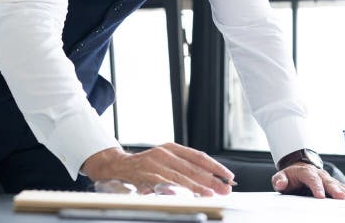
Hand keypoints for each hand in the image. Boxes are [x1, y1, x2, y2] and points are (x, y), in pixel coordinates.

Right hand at [81, 143, 234, 196]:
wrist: (115, 166)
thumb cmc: (144, 165)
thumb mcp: (164, 160)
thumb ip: (182, 167)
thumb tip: (207, 179)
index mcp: (172, 148)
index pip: (199, 157)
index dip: (215, 167)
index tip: (228, 176)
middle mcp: (165, 153)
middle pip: (193, 167)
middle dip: (212, 179)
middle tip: (226, 189)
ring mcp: (155, 164)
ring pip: (181, 176)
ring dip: (198, 187)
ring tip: (212, 194)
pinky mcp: (146, 175)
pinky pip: (165, 184)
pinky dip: (178, 190)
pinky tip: (188, 196)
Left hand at [271, 163, 344, 199]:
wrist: (297, 168)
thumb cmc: (291, 175)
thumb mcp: (281, 176)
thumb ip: (279, 180)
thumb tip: (280, 183)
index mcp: (305, 171)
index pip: (311, 178)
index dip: (316, 187)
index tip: (320, 196)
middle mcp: (318, 173)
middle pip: (327, 180)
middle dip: (334, 189)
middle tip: (340, 197)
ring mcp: (325, 177)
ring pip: (335, 183)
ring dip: (343, 190)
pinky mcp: (331, 182)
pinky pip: (340, 185)